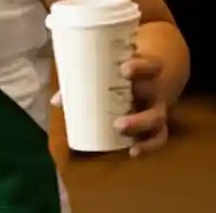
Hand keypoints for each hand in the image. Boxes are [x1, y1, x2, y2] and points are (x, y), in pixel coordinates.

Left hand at [49, 55, 170, 156]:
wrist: (146, 80)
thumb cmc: (118, 74)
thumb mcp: (103, 72)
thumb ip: (79, 82)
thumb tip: (56, 101)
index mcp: (143, 70)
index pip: (151, 65)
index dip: (141, 66)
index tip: (124, 70)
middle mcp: (153, 89)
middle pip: (154, 94)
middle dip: (137, 105)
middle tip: (117, 121)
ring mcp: (156, 107)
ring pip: (157, 119)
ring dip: (140, 126)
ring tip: (119, 130)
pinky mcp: (156, 124)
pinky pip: (158, 136)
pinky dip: (148, 145)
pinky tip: (133, 151)